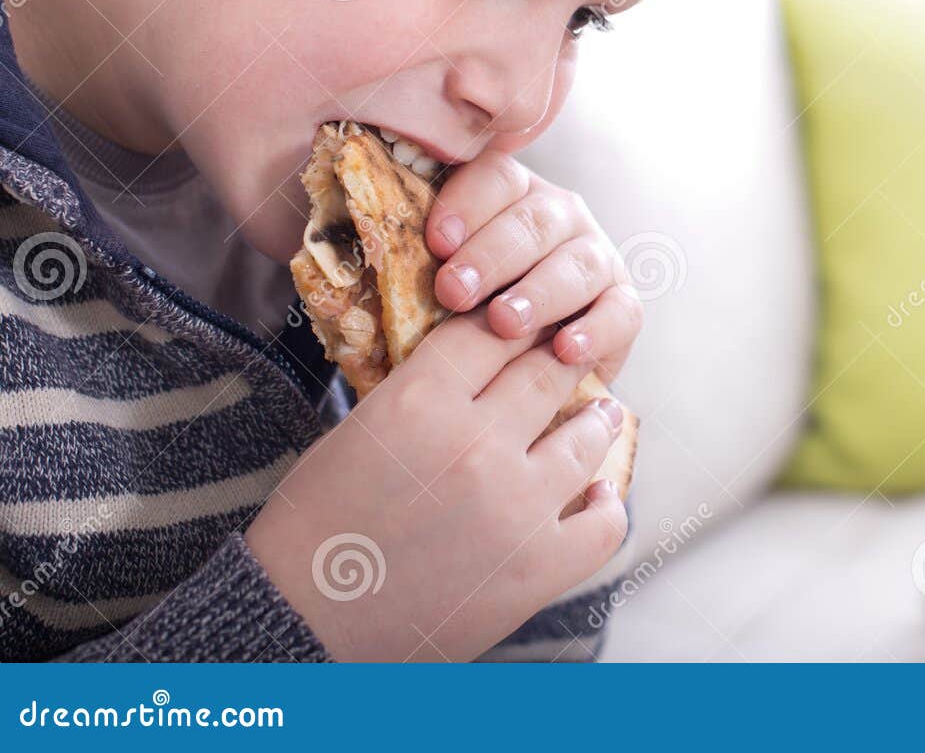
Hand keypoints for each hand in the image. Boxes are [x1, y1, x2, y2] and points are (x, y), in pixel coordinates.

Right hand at [246, 306, 629, 661]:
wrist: (298, 623)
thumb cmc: (315, 525)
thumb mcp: (359, 430)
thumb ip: (424, 391)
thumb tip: (482, 366)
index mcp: (420, 401)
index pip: (492, 331)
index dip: (516, 320)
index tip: (532, 320)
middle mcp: (476, 445)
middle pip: (546, 372)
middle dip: (564, 358)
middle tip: (578, 355)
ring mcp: (515, 507)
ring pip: (586, 438)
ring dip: (597, 421)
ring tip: (602, 414)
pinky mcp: (536, 567)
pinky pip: (602, 524)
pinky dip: (607, 504)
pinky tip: (601, 493)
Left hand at [424, 153, 640, 384]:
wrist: (515, 363)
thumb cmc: (468, 311)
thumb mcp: (444, 275)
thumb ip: (426, 257)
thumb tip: (376, 256)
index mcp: (513, 195)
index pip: (497, 177)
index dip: (467, 204)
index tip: (437, 242)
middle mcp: (562, 216)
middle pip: (534, 221)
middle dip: (491, 257)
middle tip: (455, 292)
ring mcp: (598, 258)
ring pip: (576, 264)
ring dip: (539, 292)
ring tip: (503, 322)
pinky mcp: (624, 304)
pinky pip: (620, 311)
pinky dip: (596, 330)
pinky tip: (567, 348)